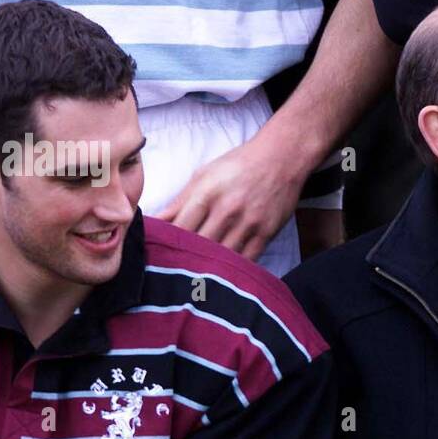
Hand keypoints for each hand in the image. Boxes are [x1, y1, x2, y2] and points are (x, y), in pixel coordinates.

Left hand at [155, 134, 301, 260]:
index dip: (167, 244)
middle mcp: (227, 210)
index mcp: (207, 194)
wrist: (281, 158)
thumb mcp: (204, 175)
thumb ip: (180, 201)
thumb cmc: (238, 165)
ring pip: (223, 257)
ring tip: (196, 280)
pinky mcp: (266, 233)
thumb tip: (156, 222)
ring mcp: (248, 223)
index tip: (160, 256)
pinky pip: (247, 259)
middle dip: (186, 260)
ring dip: (209, 268)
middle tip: (175, 274)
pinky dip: (234, 268)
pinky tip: (224, 274)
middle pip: (200, 246)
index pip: (180, 228)